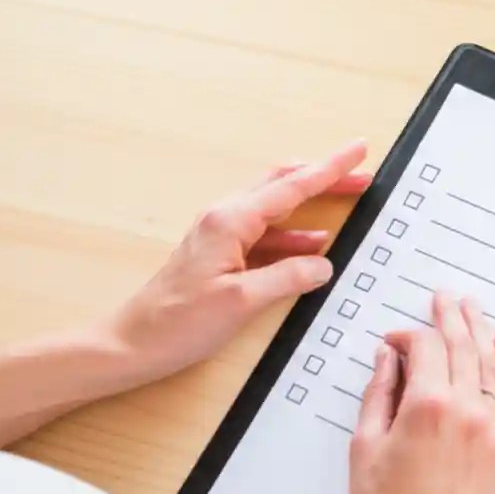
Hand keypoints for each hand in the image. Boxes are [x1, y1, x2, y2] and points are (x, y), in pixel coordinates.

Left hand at [106, 140, 370, 387]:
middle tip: (361, 173)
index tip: (360, 150)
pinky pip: (266, 233)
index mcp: (231, 221)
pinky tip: (314, 245)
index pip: (293, 186)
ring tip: (347, 200)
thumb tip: (324, 265)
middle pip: (283, 184)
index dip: (331, 168)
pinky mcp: (220, 253)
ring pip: (276, 206)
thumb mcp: (241, 302)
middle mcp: (225, 218)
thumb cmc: (178, 323)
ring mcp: (221, 234)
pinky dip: (294, 233)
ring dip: (312, 203)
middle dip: (324, 175)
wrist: (133, 344)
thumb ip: (288, 278)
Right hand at [350, 294, 494, 493]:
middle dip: (451, 317)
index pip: (424, 347)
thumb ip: (378, 394)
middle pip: (461, 346)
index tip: (394, 342)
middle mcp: (465, 412)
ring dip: (480, 332)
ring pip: (489, 365)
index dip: (407, 337)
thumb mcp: (365, 447)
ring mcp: (491, 430)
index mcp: (426, 406)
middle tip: (445, 298)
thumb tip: (387, 359)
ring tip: (473, 310)